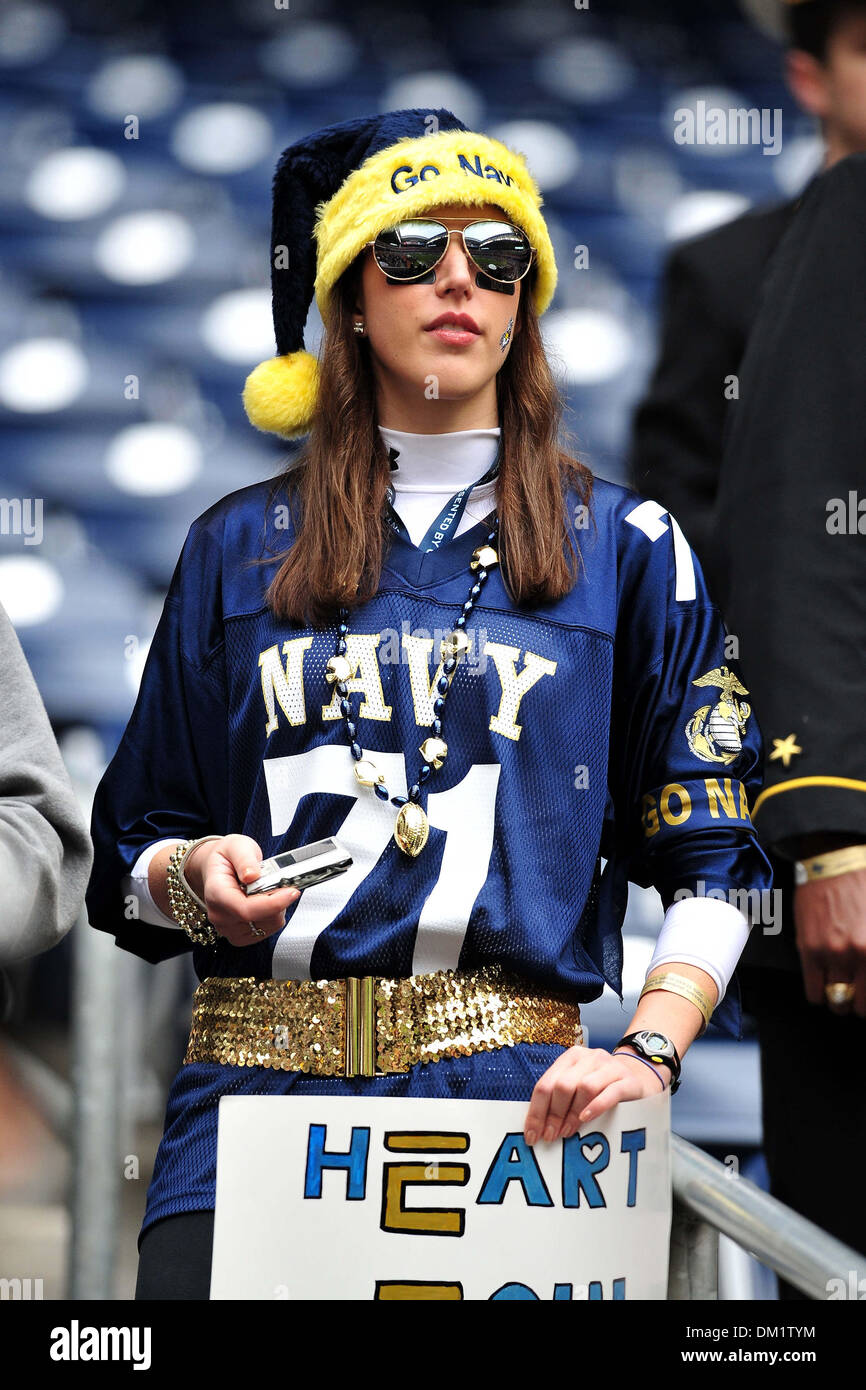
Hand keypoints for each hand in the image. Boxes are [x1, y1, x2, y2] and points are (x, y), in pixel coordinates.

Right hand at [186, 834, 300, 947]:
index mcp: (216, 893)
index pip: (245, 909)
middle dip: (278, 900)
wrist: (217, 868)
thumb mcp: (236, 846)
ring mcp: (228, 928)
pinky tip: (266, 901)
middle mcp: (219, 915)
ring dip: (277, 908)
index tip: (292, 892)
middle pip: (260, 919)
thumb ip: (244, 859)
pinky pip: (267, 931)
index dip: (273, 903)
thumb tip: (251, 875)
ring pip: (268, 926)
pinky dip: (273, 916)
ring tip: (267, 890)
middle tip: (277, 882)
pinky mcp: (240, 935)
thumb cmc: (226, 858)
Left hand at [523, 1045, 666, 1145]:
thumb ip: (560, 1100)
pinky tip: (586, 1118)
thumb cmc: (603, 1087)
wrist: (640, 1078)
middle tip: (551, 1136)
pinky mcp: (627, 1080)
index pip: (545, 1084)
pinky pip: (609, 1093)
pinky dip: (595, 1106)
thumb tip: (539, 1127)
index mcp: (570, 1058)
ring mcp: (609, 1067)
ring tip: (568, 1132)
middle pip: (562, 1085)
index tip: (532, 1135)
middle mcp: (588, 1058)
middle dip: (553, 1114)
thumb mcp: (578, 1088)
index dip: (536, 1111)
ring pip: (584, 1087)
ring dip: (572, 1113)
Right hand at [794, 869, 865, 1015]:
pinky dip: (819, 993)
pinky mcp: (808, 949)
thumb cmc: (864, 886)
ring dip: (838, 998)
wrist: (836, 862)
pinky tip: (823, 981)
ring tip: (840, 988)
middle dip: (857, 1002)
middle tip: (856, 994)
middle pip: (857, 1004)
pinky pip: (813, 990)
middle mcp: (857, 956)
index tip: (865, 995)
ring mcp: (832, 955)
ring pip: (835, 1000)